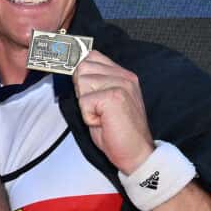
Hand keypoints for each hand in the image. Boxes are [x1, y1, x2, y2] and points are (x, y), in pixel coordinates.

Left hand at [72, 50, 155, 174]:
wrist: (137, 154)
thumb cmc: (119, 132)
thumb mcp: (106, 102)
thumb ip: (95, 83)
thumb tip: (73, 70)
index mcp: (123, 75)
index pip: (91, 56)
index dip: (81, 73)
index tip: (86, 92)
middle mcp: (124, 76)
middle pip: (82, 67)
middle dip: (82, 91)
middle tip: (97, 109)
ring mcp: (121, 84)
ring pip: (81, 81)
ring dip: (85, 104)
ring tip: (101, 116)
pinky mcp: (114, 97)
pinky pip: (83, 101)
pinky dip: (88, 116)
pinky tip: (102, 122)